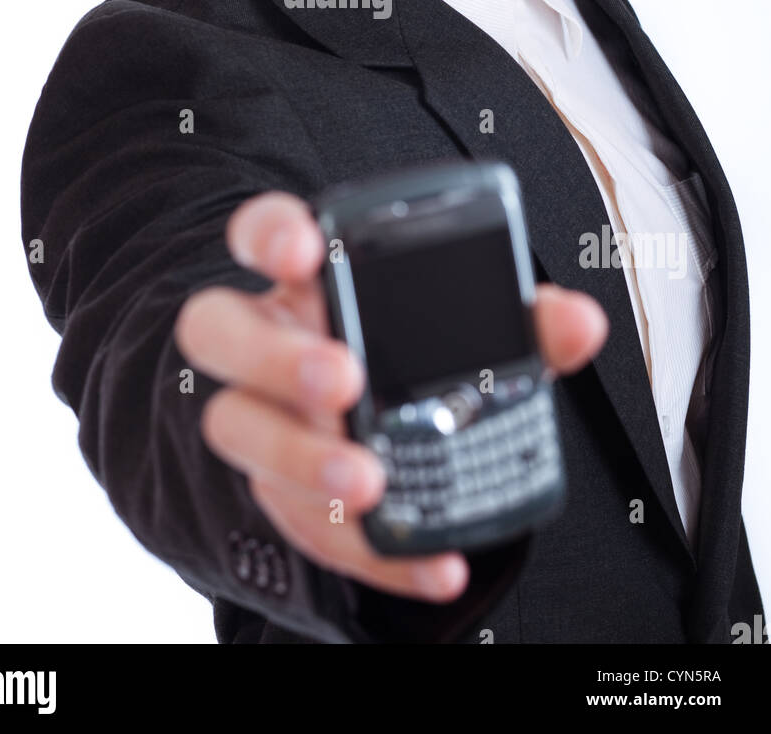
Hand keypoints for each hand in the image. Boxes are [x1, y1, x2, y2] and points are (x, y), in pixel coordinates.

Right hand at [174, 190, 607, 604]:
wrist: (392, 433)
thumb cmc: (417, 357)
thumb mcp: (471, 332)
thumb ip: (521, 321)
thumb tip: (577, 321)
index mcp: (309, 280)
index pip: (262, 232)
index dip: (270, 233)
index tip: (304, 247)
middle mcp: (267, 341)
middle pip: (218, 331)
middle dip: (273, 353)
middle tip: (343, 375)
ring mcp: (262, 418)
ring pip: (236, 428)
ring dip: (300, 458)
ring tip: (370, 480)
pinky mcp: (281, 494)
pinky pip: (305, 525)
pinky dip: (370, 551)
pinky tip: (431, 563)